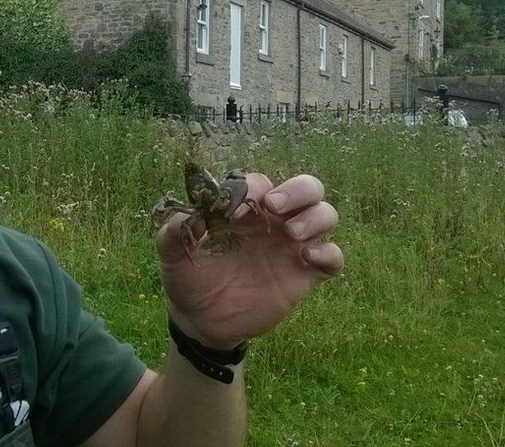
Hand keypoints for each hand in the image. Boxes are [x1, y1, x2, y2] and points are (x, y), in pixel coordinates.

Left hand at [155, 173, 342, 347]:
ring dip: (315, 217)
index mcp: (243, 210)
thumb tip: (192, 213)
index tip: (238, 204)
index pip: (259, 183)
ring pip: (325, 215)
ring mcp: (291, 247)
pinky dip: (330, 254)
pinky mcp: (304, 275)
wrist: (201, 321)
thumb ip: (175, 230)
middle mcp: (272, 222)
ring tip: (291, 233)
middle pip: (307, 188)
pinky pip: (333, 258)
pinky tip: (307, 259)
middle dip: (298, 190)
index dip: (252, 187)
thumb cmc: (188, 278)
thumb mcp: (171, 253)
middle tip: (274, 206)